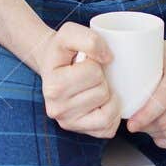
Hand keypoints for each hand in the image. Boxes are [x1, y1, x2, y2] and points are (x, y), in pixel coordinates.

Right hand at [35, 23, 119, 138]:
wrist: (52, 65)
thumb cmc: (62, 50)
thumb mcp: (69, 32)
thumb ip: (89, 38)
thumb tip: (108, 59)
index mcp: (54, 85)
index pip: (94, 72)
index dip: (95, 62)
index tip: (85, 61)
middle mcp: (57, 109)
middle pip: (102, 92)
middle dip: (101, 79)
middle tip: (90, 75)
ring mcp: (68, 123)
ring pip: (108, 112)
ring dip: (108, 96)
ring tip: (95, 87)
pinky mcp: (80, 132)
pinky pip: (108, 129)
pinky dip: (113, 115)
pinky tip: (104, 103)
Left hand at [126, 37, 165, 148]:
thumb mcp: (158, 54)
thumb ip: (140, 67)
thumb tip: (111, 79)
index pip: (163, 99)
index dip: (146, 115)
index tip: (131, 123)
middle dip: (146, 127)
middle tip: (132, 125)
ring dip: (155, 134)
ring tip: (143, 127)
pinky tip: (158, 137)